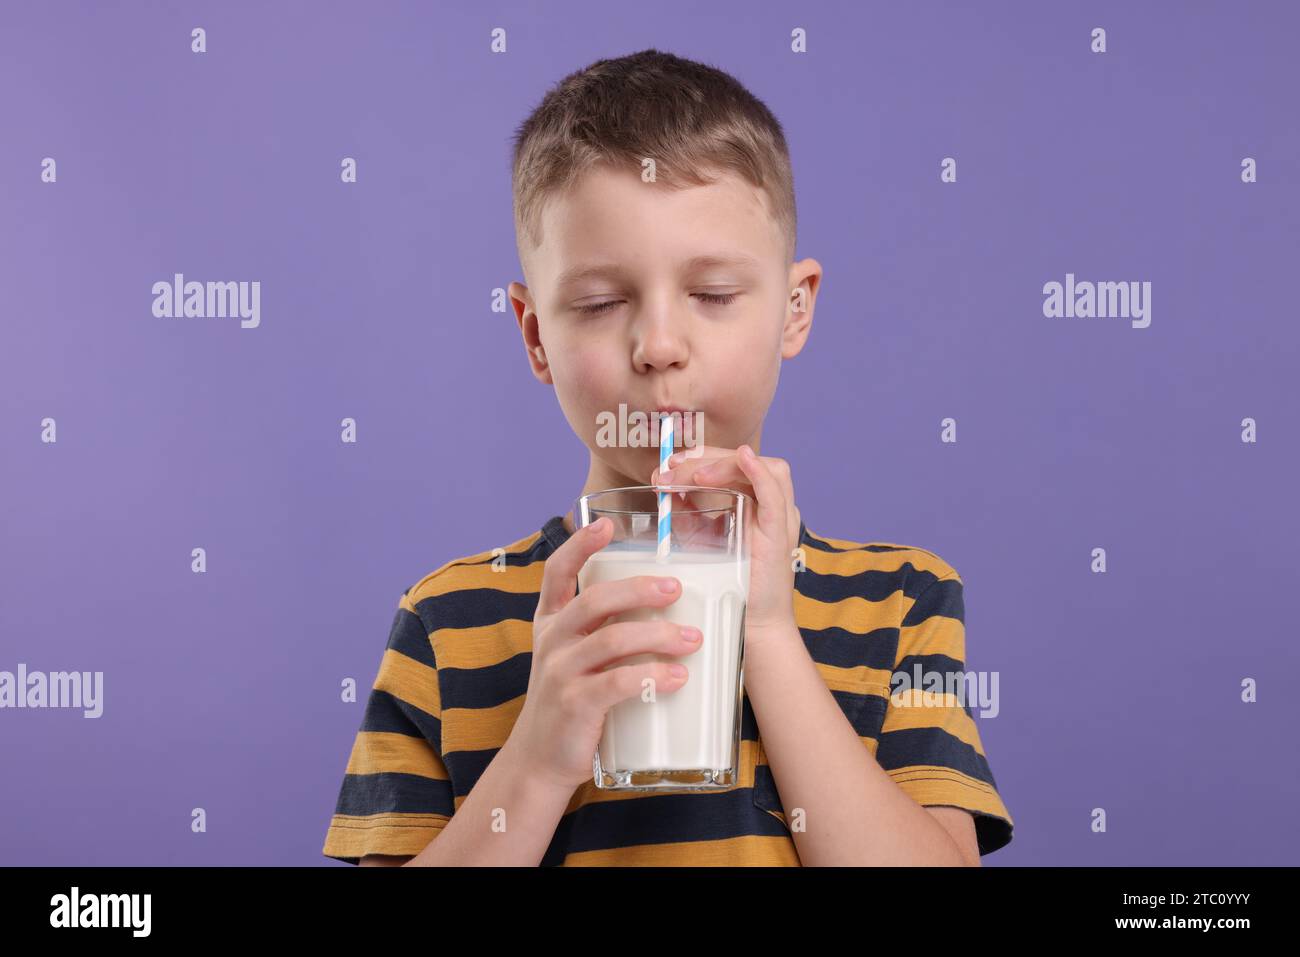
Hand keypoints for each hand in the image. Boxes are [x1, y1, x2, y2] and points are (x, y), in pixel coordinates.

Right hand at [509, 516, 705, 792]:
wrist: (542, 760)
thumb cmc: (572, 700)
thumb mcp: (575, 656)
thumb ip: (603, 629)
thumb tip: (665, 601)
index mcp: (551, 622)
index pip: (558, 572)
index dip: (580, 545)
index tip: (607, 524)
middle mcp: (552, 640)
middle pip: (595, 599)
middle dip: (640, 589)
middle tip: (677, 589)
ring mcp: (560, 672)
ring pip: (613, 639)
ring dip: (659, 635)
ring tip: (693, 638)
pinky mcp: (575, 704)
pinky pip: (618, 682)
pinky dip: (653, 676)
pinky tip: (678, 677)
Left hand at [652, 443, 800, 636]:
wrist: (749, 624)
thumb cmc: (729, 583)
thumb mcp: (701, 540)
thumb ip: (686, 512)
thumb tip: (664, 485)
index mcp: (755, 503)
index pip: (731, 464)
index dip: (701, 457)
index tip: (668, 465)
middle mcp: (771, 505)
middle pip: (743, 462)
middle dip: (705, 459)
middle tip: (671, 469)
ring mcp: (780, 517)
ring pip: (763, 468)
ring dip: (726, 464)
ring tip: (694, 475)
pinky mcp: (780, 533)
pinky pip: (775, 493)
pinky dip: (759, 472)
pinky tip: (744, 458)